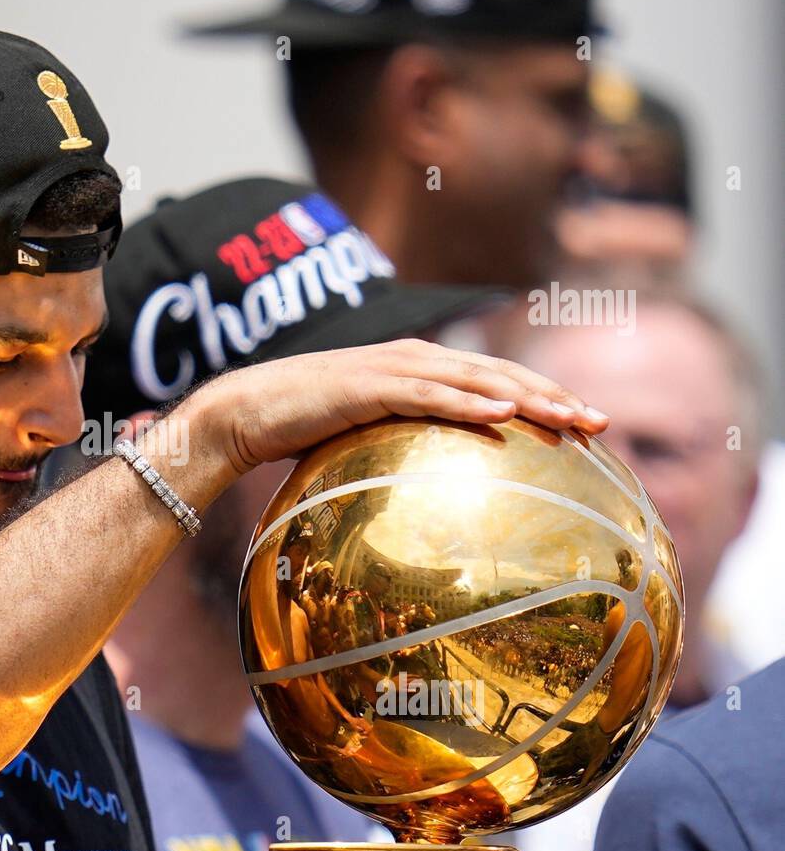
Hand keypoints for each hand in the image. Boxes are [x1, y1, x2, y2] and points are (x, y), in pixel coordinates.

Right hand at [192, 338, 608, 473]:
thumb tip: (436, 491)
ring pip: (476, 379)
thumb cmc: (303, 429)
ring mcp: (394, 368)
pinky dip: (468, 402)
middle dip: (554, 395)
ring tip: (569, 417)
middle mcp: (416, 359)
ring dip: (528, 396)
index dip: (544, 396)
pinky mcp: (370, 385)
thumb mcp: (366, 436)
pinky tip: (502, 415)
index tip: (585, 424)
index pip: (495, 380)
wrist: (250, 411)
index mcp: (420, 368)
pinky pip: (430, 394)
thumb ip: (405, 444)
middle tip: (600, 422)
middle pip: (500, 374)